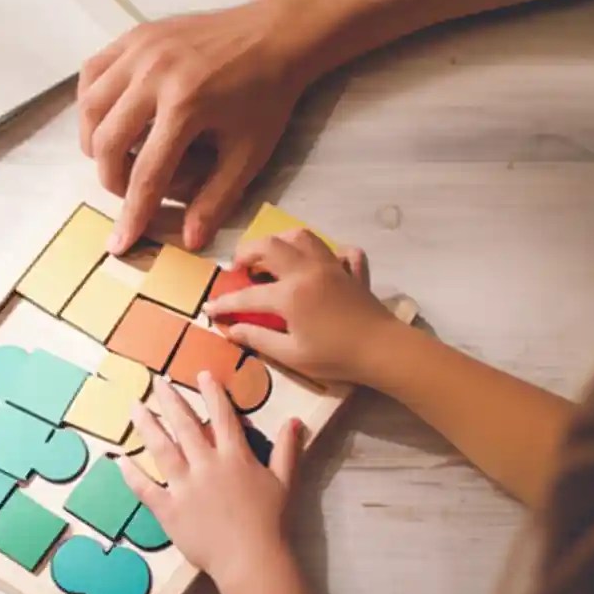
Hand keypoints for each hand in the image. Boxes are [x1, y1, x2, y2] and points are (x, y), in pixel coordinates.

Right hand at [78, 0, 309, 252]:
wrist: (275, 34)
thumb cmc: (266, 96)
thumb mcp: (249, 153)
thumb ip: (218, 198)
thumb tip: (189, 239)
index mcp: (187, 105)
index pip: (146, 174)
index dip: (132, 214)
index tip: (119, 244)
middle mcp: (155, 75)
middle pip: (108, 143)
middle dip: (112, 180)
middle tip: (128, 192)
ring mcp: (140, 50)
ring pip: (91, 108)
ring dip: (95, 142)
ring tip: (115, 158)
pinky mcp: (135, 35)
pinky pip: (92, 73)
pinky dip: (91, 103)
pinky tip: (108, 118)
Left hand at [119, 373, 303, 588]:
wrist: (251, 559)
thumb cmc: (270, 521)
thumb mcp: (285, 481)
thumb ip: (287, 449)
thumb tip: (295, 421)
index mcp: (234, 456)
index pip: (222, 416)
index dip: (212, 393)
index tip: (201, 373)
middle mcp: (206, 465)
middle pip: (185, 425)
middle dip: (170, 400)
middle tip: (158, 382)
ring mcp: (185, 486)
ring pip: (162, 449)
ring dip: (147, 426)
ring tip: (135, 407)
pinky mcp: (169, 510)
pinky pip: (146, 489)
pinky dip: (133, 475)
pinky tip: (121, 460)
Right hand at [203, 229, 396, 385]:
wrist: (383, 351)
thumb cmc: (334, 357)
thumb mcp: (291, 355)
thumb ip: (259, 338)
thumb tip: (232, 330)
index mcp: (290, 294)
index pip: (248, 295)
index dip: (225, 303)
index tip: (210, 307)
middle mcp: (307, 270)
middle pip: (270, 245)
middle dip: (248, 252)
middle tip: (239, 269)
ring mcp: (332, 266)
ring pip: (302, 237)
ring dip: (283, 242)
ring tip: (273, 258)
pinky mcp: (353, 271)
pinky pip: (342, 251)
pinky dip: (331, 253)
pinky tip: (323, 266)